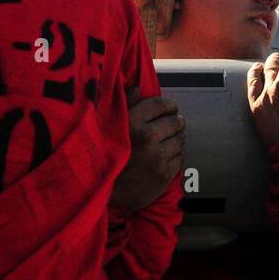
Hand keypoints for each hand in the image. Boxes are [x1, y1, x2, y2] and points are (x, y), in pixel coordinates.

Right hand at [109, 87, 184, 211]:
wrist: (99, 190)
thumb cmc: (100, 155)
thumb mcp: (105, 124)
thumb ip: (123, 105)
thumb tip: (137, 90)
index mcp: (133, 121)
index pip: (161, 105)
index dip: (168, 105)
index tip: (171, 108)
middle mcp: (148, 137)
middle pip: (175, 122)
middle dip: (176, 121)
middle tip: (175, 122)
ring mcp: (157, 157)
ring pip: (179, 141)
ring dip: (176, 139)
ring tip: (170, 140)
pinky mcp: (163, 175)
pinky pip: (179, 159)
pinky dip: (175, 156)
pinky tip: (167, 156)